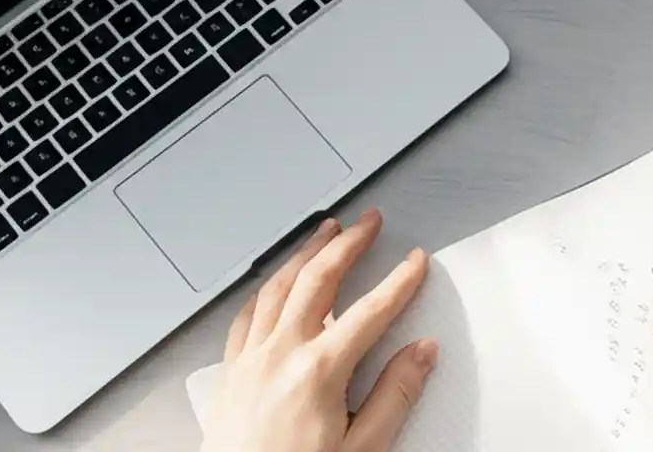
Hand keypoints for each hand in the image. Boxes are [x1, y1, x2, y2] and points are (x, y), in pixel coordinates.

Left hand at [201, 209, 435, 451]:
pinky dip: (266, 289)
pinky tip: (274, 283)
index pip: (371, 311)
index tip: (415, 263)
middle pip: (319, 280)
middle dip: (348, 244)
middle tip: (369, 223)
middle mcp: (280, 354)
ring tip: (325, 231)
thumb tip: (421, 354)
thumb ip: (394, 397)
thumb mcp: (361, 451)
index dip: (399, 282)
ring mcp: (250, 360)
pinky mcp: (230, 373)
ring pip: (278, 286)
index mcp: (319, 372)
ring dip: (305, 252)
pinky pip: (247, 314)